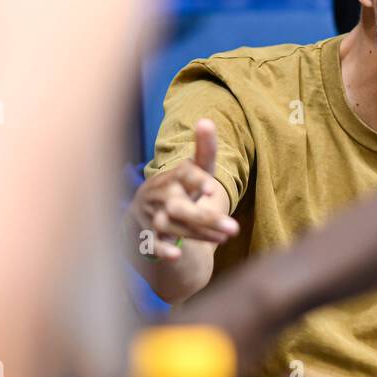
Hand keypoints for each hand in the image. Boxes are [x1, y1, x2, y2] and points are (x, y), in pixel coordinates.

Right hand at [126, 119, 237, 260]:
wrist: (143, 208)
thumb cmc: (178, 185)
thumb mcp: (192, 169)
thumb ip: (204, 150)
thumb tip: (206, 120)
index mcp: (174, 176)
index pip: (184, 175)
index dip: (197, 181)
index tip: (211, 189)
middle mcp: (162, 195)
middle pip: (181, 207)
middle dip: (205, 218)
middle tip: (233, 229)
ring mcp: (153, 216)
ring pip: (174, 227)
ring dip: (198, 234)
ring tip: (224, 238)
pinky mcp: (149, 235)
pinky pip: (153, 244)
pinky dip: (162, 249)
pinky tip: (176, 256)